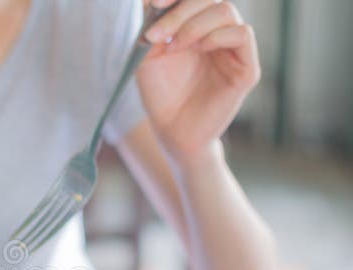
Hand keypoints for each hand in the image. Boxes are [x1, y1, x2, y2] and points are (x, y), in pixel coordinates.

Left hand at [136, 0, 260, 157]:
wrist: (171, 132)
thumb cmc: (160, 95)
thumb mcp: (147, 55)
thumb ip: (151, 25)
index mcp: (196, 26)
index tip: (154, 2)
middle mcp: (218, 32)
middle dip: (180, 10)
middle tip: (156, 33)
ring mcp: (234, 49)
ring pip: (226, 11)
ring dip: (194, 24)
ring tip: (173, 47)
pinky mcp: (246, 68)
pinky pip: (242, 35)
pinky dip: (217, 36)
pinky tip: (198, 49)